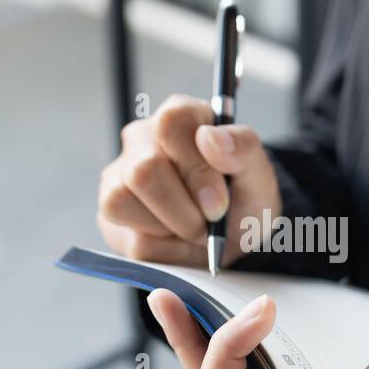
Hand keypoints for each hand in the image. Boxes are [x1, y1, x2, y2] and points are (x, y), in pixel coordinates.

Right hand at [96, 94, 281, 266]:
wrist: (230, 237)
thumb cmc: (241, 198)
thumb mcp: (258, 176)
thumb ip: (244, 149)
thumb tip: (209, 137)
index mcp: (181, 118)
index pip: (172, 123)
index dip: (195, 167)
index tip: (218, 201)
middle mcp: (143, 139)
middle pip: (144, 170)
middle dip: (184, 209)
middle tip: (210, 223)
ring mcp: (119, 175)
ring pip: (123, 201)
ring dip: (171, 228)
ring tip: (195, 229)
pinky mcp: (111, 214)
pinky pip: (128, 239)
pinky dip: (163, 250)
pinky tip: (178, 238)